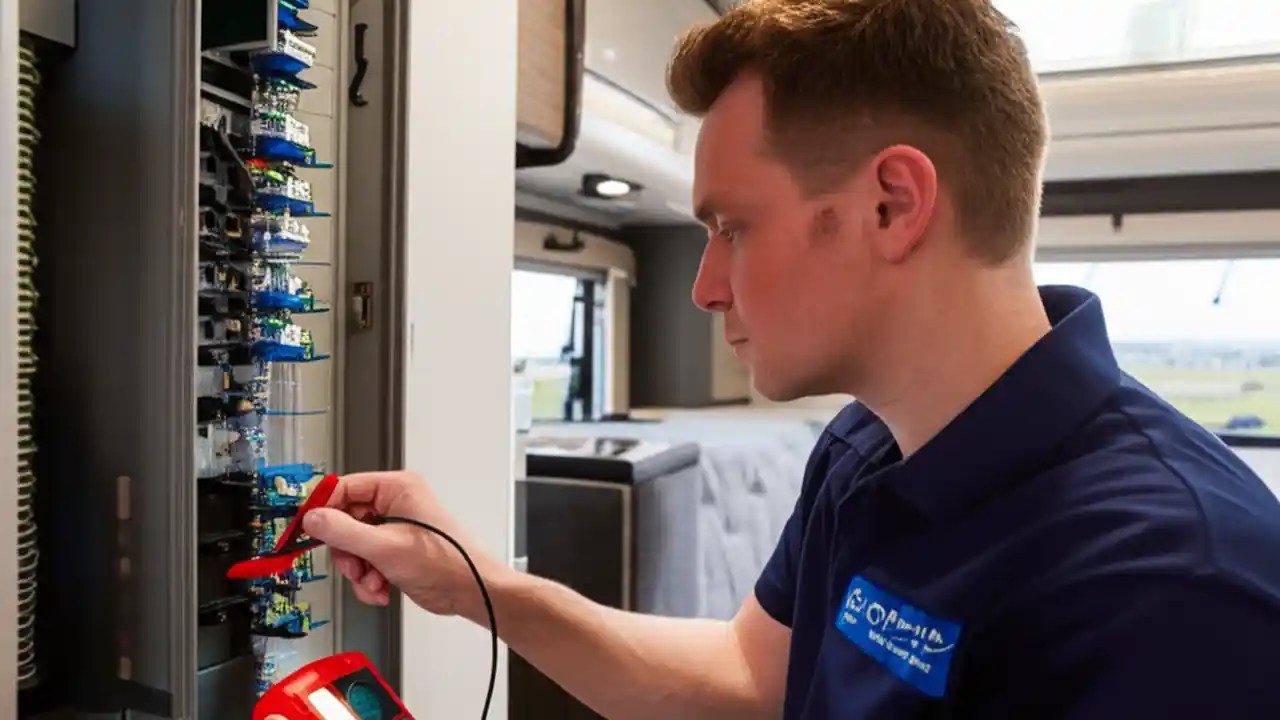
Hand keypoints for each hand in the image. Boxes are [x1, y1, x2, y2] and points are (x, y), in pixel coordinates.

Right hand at [301, 470, 503, 621]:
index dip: (322, 508)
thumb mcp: (384, 546)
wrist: (468, 591)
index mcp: (397, 488)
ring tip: (372, 581)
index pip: (345, 488)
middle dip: (346, 551)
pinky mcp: (394, 551)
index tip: (305, 528)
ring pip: (353, 546)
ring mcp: (394, 528)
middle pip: (344, 521)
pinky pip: (365, 561)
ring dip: (358, 570)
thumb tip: (312, 519)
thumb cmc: (444, 561)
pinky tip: (381, 589)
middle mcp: (395, 504)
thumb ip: (343, 532)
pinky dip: (368, 579)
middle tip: (353, 566)